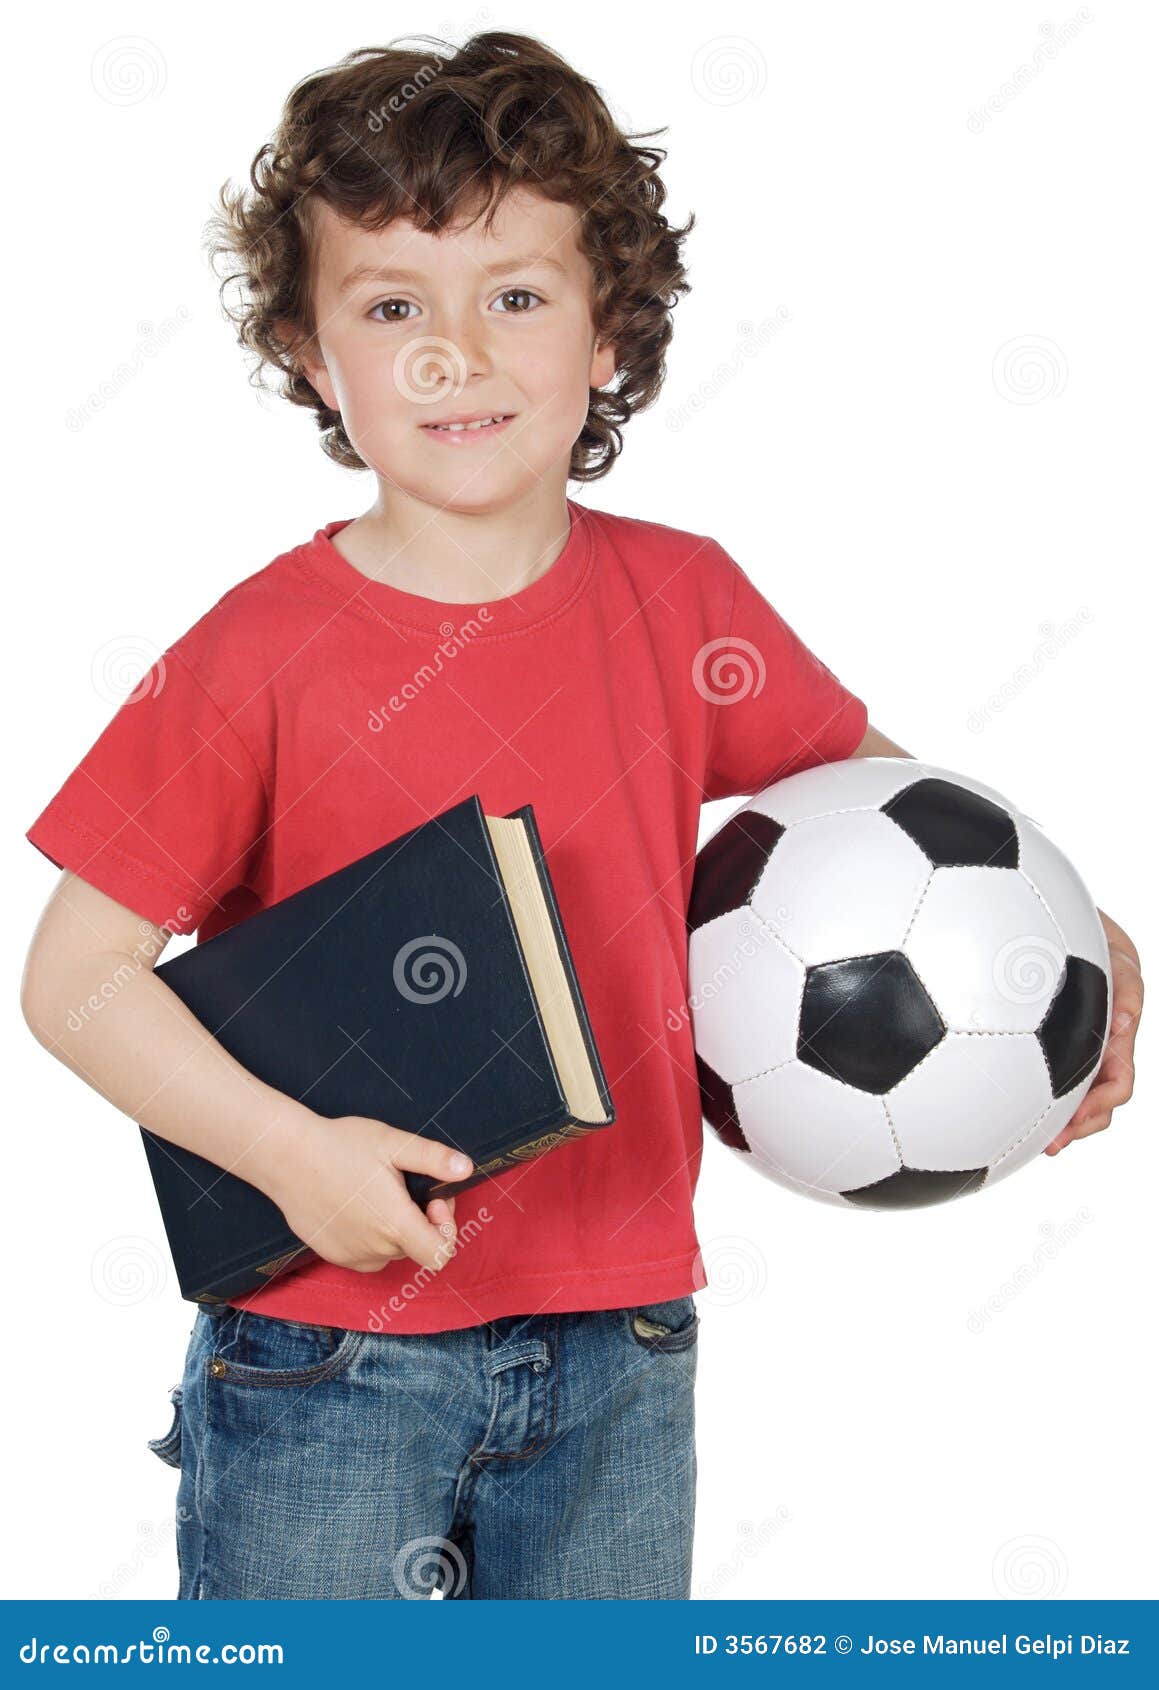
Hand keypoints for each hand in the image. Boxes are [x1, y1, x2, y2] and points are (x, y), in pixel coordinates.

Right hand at [264, 1113, 472, 1271]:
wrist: (286, 1157)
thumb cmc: (340, 1146)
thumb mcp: (392, 1143)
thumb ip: (433, 1159)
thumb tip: (466, 1169)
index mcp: (395, 1225)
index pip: (440, 1255)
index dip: (446, 1228)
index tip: (431, 1199)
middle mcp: (375, 1249)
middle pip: (418, 1248)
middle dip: (423, 1219)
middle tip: (405, 1184)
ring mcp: (352, 1256)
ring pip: (393, 1251)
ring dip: (397, 1229)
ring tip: (378, 1192)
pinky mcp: (333, 1256)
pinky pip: (368, 1254)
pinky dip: (373, 1236)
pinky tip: (358, 1205)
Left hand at [1044, 908, 1141, 1153]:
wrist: (1053, 913)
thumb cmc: (1091, 932)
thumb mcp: (1117, 954)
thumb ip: (1127, 986)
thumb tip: (1122, 1025)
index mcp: (1115, 1033)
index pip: (1119, 1083)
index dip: (1101, 1107)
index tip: (1076, 1120)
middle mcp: (1092, 1045)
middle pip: (1094, 1101)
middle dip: (1078, 1125)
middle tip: (1051, 1143)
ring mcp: (1065, 1043)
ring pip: (1066, 1094)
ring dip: (1055, 1119)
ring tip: (1032, 1138)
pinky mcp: (1035, 1039)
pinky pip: (1037, 1074)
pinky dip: (1029, 1094)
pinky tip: (1002, 1105)